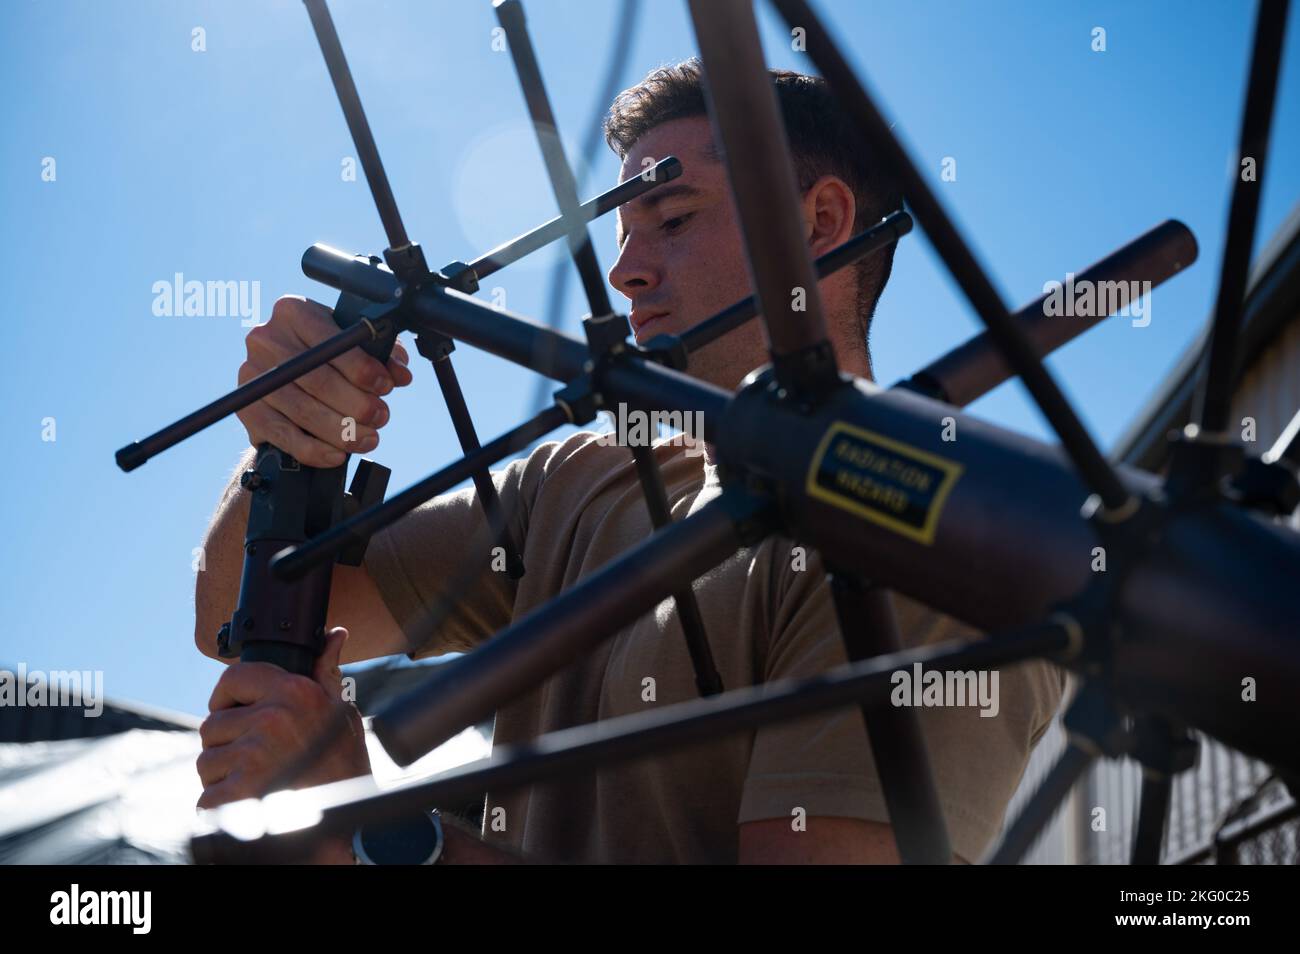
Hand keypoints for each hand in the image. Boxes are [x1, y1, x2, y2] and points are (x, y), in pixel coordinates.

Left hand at [196, 627, 370, 810]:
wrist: (346, 827)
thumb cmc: (345, 770)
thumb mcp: (342, 716)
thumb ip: (326, 675)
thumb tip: (333, 636)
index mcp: (294, 694)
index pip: (233, 677)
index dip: (230, 696)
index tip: (237, 711)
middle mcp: (270, 720)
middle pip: (213, 724)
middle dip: (227, 743)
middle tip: (256, 759)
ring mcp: (251, 758)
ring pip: (206, 761)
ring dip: (223, 776)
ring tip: (257, 783)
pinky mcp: (235, 796)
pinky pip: (206, 798)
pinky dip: (221, 808)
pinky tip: (249, 805)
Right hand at [236, 296, 412, 467]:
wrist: (284, 376)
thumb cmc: (328, 356)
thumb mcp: (354, 344)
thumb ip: (381, 353)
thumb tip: (400, 373)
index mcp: (294, 312)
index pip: (330, 342)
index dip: (362, 368)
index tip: (385, 386)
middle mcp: (266, 339)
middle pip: (317, 380)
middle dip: (357, 404)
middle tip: (381, 418)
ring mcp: (252, 375)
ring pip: (303, 411)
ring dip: (342, 431)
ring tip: (368, 438)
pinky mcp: (246, 408)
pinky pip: (283, 435)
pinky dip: (314, 449)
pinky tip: (338, 454)